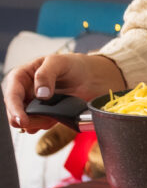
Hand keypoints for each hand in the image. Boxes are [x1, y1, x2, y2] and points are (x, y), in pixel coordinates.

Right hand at [3, 52, 122, 132]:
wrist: (93, 75)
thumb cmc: (73, 65)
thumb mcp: (58, 62)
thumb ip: (46, 75)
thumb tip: (40, 94)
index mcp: (22, 76)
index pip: (12, 94)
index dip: (14, 108)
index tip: (22, 119)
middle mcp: (26, 91)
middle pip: (16, 110)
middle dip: (24, 119)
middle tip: (34, 124)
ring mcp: (35, 104)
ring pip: (28, 120)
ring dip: (38, 123)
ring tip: (52, 115)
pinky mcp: (47, 113)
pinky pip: (41, 124)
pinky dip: (47, 124)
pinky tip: (55, 118)